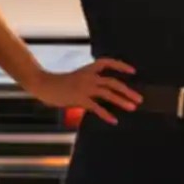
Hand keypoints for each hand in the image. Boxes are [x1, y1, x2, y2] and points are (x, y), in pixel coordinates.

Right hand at [25, 58, 142, 125]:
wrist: (44, 84)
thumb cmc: (59, 83)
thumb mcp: (77, 78)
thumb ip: (89, 82)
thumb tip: (103, 92)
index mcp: (88, 69)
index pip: (107, 62)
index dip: (121, 66)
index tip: (133, 71)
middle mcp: (89, 76)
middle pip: (112, 82)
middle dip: (127, 90)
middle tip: (139, 98)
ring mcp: (84, 87)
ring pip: (108, 93)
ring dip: (122, 100)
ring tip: (132, 107)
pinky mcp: (80, 98)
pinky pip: (96, 107)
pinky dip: (106, 114)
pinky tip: (114, 120)